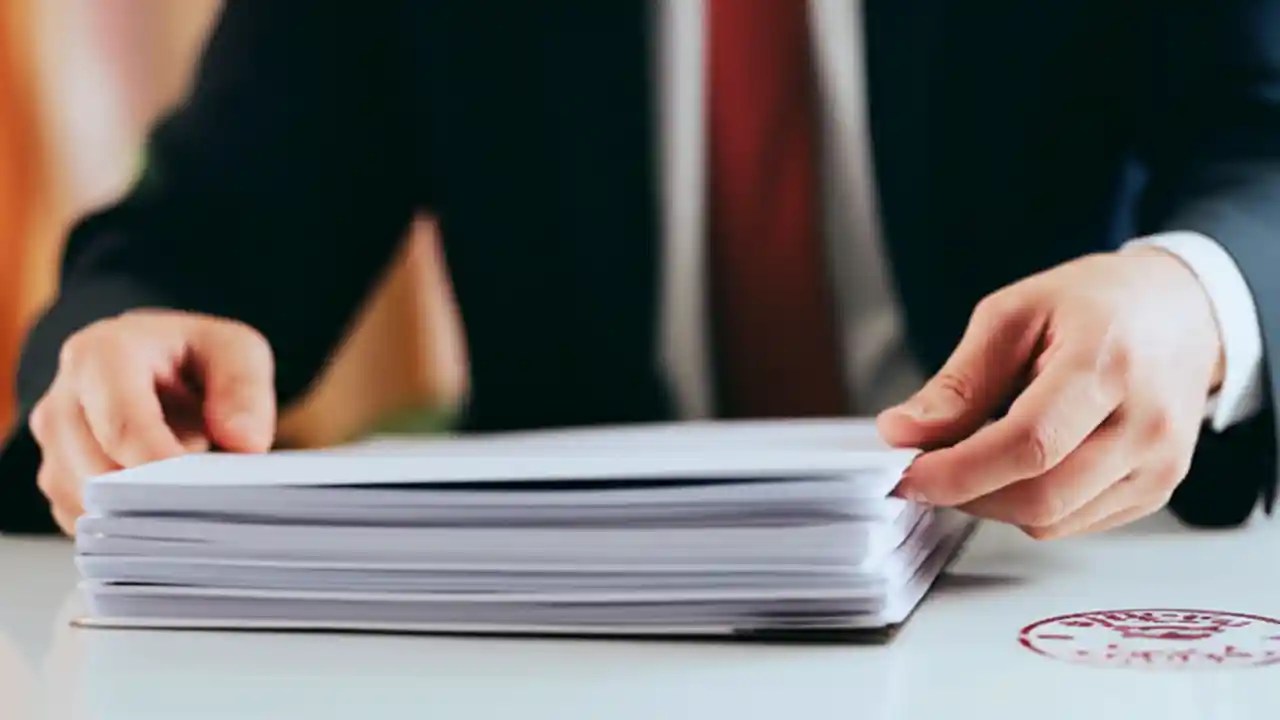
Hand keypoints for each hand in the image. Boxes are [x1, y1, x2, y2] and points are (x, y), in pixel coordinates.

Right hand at [28, 310, 276, 534]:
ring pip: (83, 502)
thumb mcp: (236, 350)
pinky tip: (161, 511)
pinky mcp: (55, 476)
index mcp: (101, 354)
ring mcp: (52, 442)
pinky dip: (120, 526)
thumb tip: (244, 443)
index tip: (201, 490)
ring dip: (136, 513)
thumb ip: (245, 389)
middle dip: (152, 496)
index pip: (122, 427)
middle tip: (205, 505)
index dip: (162, 467)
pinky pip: (79, 519)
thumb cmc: (193, 355)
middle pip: (96, 472)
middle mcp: (63, 398)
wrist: (157, 361)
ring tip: (187, 500)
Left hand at [877, 247, 1224, 538]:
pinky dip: (1030, 504)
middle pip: (1038, 497)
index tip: (905, 474)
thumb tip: (902, 432)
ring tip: (975, 454)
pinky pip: (1073, 522)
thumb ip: (960, 382)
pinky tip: (1020, 464)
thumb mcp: (1013, 315)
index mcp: (1106, 367)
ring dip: (994, 501)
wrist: (1178, 311)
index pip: (1028, 446)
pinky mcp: (1155, 490)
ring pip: (1051, 520)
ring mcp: (1158, 465)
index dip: (957, 471)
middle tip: (926, 466)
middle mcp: (1145, 425)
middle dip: (965, 492)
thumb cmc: (1095, 304)